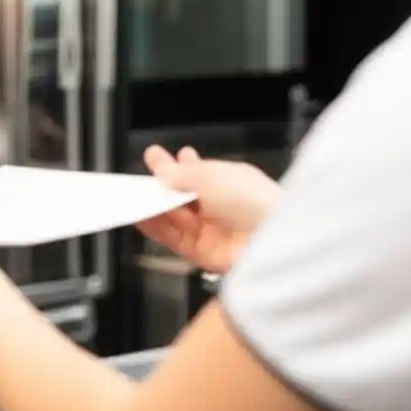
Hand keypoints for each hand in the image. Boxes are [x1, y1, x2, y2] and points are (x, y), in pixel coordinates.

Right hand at [136, 145, 279, 273]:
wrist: (275, 239)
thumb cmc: (257, 201)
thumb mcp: (211, 175)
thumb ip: (182, 174)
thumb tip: (163, 170)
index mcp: (229, 182)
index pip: (195, 173)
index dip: (174, 166)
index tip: (154, 158)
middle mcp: (220, 207)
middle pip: (182, 197)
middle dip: (161, 187)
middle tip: (140, 178)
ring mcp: (212, 230)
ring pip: (174, 218)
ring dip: (154, 207)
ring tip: (134, 197)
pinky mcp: (203, 253)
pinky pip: (172, 239)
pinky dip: (154, 228)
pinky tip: (141, 217)